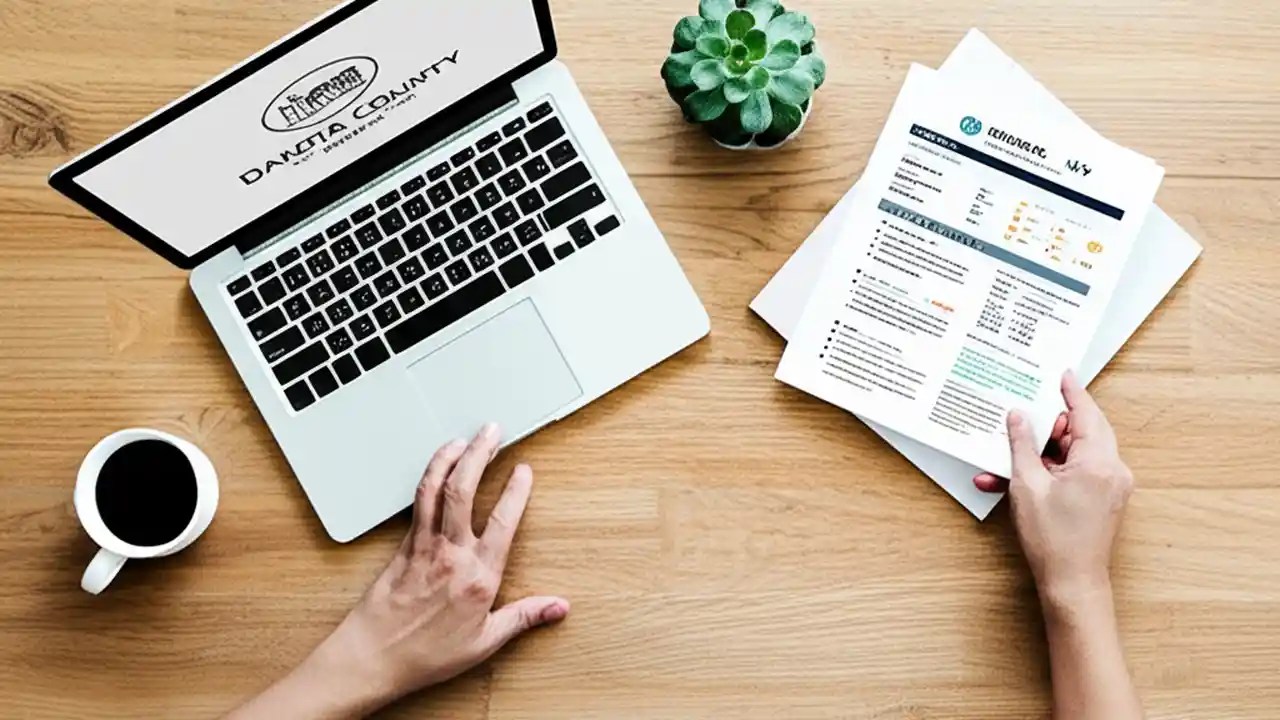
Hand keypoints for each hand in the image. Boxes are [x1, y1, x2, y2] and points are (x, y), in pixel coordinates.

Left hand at [289, 424, 568, 714]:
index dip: (516, 491)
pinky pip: (417, 503)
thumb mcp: (485, 642)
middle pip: (464, 491)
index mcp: (478, 578)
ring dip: (449, 457)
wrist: (373, 658)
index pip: (503, 522)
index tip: (524, 470)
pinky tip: (436, 468)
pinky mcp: (404, 546)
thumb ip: (524, 617)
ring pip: (436, 489)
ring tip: (463, 439)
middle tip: (491, 431)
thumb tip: (559, 607)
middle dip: (480, 454)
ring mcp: (424, 546)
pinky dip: (428, 478)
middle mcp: (451, 554)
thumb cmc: (427, 655)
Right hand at [974, 371, 1133, 603]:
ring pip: (1076, 452)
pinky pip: (1077, 471)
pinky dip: (1051, 471)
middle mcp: (1112, 470)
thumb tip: (1017, 416)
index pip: (1085, 413)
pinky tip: (1021, 478)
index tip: (1062, 373)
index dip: (1071, 392)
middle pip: (1083, 430)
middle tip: (1025, 417)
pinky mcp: (1104, 498)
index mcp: (1098, 462)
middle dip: (1050, 424)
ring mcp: (1111, 485)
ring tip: (1011, 458)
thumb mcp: (1026, 485)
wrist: (1071, 582)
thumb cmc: (1052, 539)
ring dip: (1044, 452)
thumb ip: (1021, 445)